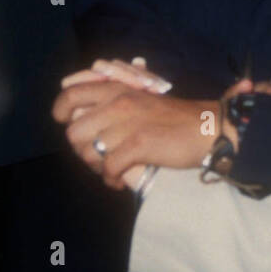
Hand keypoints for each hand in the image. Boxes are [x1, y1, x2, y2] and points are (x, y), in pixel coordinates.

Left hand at [54, 58, 237, 189]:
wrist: (209, 128)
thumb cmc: (175, 118)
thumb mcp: (141, 100)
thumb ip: (113, 106)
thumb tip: (82, 119)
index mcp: (118, 90)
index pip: (71, 94)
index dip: (61, 111)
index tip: (68, 123)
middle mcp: (119, 103)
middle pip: (75, 132)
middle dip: (83, 150)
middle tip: (100, 158)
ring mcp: (128, 123)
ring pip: (89, 152)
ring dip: (97, 167)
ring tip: (112, 170)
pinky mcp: (139, 143)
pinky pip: (109, 168)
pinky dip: (111, 179)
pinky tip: (119, 181)